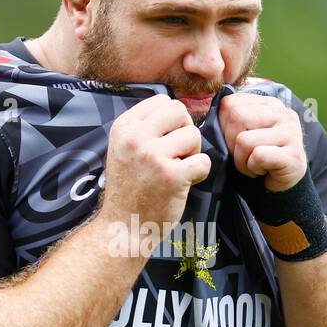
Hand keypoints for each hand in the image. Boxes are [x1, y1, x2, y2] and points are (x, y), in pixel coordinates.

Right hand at [99, 93, 210, 253]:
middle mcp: (136, 138)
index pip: (162, 101)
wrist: (123, 226)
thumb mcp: (124, 148)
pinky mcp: (171, 177)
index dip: (172, 120)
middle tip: (178, 153)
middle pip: (179, 111)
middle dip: (185, 130)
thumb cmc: (130, 187)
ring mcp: (153, 156)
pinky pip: (203, 161)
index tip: (165, 141)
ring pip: (194, 135)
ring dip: (192, 153)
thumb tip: (177, 108)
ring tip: (178, 169)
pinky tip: (186, 182)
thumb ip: (145, 127)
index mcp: (124, 127)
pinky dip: (200, 172)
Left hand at [218, 93, 307, 192]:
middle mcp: (282, 113)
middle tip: (243, 157)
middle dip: (230, 144)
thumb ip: (228, 120)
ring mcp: (291, 132)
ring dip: (242, 160)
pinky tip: (263, 170)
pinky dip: (253, 168)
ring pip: (244, 140)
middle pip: (236, 118)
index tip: (234, 142)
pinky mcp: (293, 154)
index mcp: (267, 104)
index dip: (222, 126)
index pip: (229, 103)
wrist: (281, 185)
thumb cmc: (257, 158)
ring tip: (253, 165)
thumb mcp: (242, 133)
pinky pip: (258, 156)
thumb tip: (199, 119)